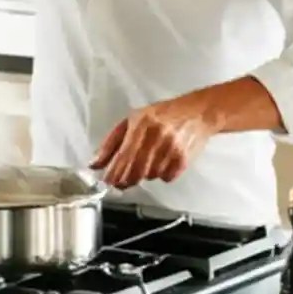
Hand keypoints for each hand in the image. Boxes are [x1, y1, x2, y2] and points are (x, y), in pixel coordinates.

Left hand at [89, 94, 218, 188]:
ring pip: (150, 176)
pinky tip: (164, 161)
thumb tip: (94, 164)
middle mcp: (156, 136)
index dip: (113, 173)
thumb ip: (111, 143)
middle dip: (126, 179)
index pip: (123, 156)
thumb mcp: (132, 120)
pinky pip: (166, 178)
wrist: (198, 112)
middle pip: (135, 172)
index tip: (107, 181)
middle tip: (123, 180)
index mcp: (141, 124)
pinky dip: (162, 175)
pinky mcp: (184, 160)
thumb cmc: (163, 114)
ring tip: (150, 160)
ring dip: (145, 174)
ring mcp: (172, 149)